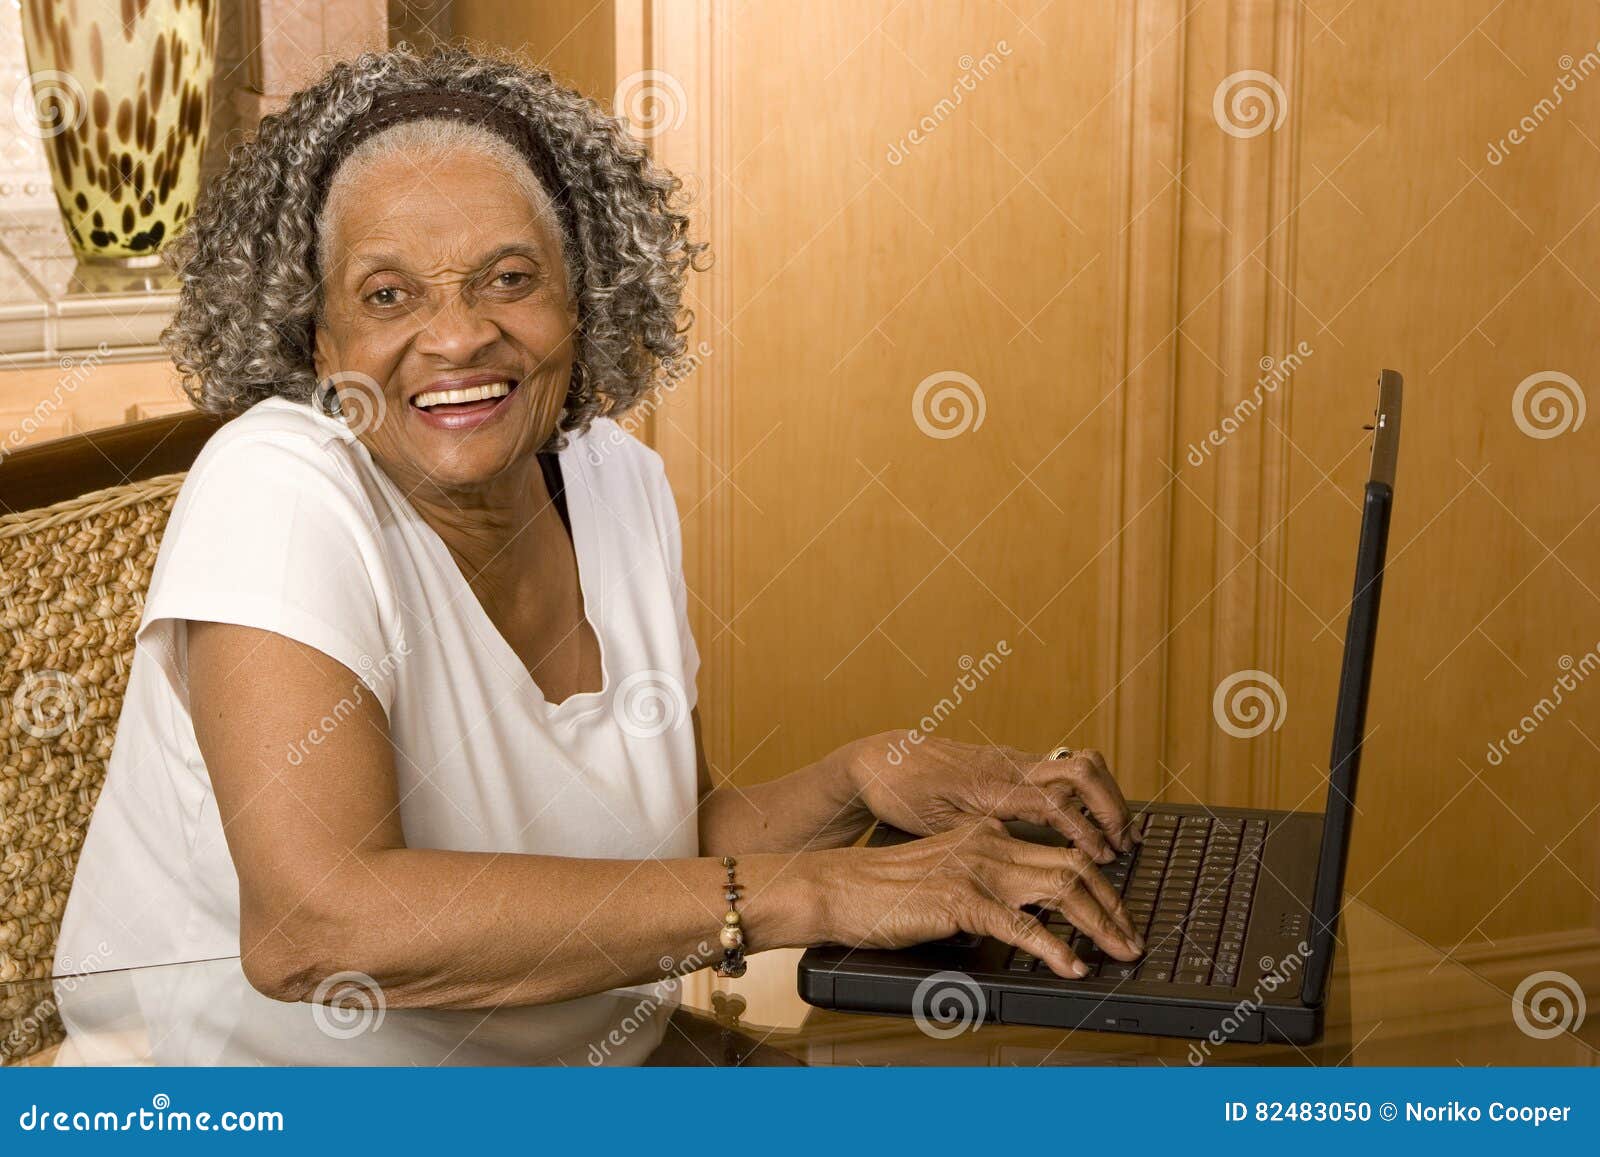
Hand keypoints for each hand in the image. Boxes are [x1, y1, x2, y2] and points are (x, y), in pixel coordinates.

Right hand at [809, 818, 1144, 976]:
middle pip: (1074, 865)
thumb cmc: (880, 891)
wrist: (834, 887)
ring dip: (1100, 923)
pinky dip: (1055, 950)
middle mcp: (989, 844)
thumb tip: (1018, 921)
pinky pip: (1022, 926)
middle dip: (1114, 903)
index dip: (1098, 882)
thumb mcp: (943, 874)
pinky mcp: (960, 900)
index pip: (1060, 850)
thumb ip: (982, 887)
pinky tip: (1071, 968)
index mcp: (987, 835)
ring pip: (1062, 887)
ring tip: (1119, 952)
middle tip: (1131, 937)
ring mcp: (976, 869)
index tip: (1117, 912)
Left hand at [838, 732, 1140, 863]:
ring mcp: (1015, 760)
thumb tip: (1014, 866)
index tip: (1104, 857)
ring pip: (1080, 763)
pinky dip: (1091, 792)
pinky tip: (1096, 819)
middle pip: (1081, 771)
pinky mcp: (1015, 762)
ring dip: (1107, 796)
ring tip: (1121, 833)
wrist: (884, 759)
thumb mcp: (936, 826)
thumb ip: (978, 841)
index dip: (1085, 830)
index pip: (1054, 802)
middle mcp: (1010, 766)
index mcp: (992, 786)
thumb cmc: (904, 794)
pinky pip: (1066, 767)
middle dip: (1112, 807)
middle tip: (1125, 844)